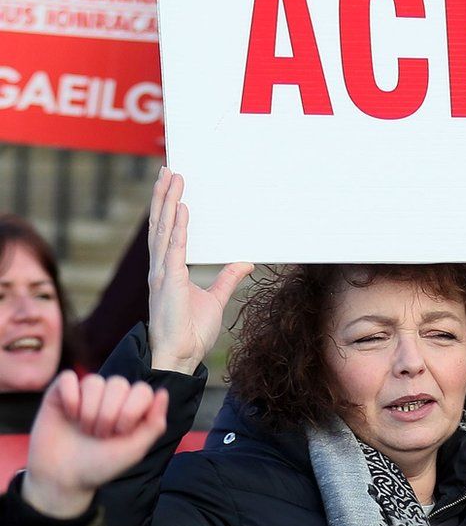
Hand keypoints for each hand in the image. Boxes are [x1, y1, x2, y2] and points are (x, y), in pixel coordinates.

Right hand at [21, 372, 168, 519]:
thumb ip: (154, 424)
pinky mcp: (59, 394)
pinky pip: (68, 378)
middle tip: (100, 435)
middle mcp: (109, 398)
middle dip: (109, 413)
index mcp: (130, 408)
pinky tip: (69, 415)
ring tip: (85, 429)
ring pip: (94, 381)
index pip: (141, 390)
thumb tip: (162, 393)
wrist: (63, 477)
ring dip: (89, 409)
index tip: (120, 432)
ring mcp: (84, 394)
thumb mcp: (135, 449)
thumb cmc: (101, 465)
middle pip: (118, 383)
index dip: (131, 410)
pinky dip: (70, 397)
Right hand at [147, 169, 252, 374]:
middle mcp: (161, 266)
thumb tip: (244, 262)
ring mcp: (162, 273)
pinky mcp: (169, 282)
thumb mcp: (216, 298)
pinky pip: (174, 250)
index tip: (172, 185)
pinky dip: (178, 229)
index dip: (169, 207)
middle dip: (164, 196)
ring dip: (168, 203)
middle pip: (162, 223)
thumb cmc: (191, 330)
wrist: (180, 354)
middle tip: (168, 170)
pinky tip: (182, 210)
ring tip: (172, 179)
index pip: (168, 230)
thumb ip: (227, 278)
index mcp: (170, 269)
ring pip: (164, 230)